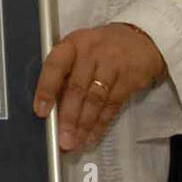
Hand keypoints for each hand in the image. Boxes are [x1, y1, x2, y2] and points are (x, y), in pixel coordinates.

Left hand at [33, 23, 165, 151]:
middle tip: (62, 139)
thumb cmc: (101, 48)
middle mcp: (91, 53)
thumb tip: (50, 106)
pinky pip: (112, 106)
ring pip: (95, 100)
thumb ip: (66, 71)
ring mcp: (112, 65)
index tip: (40, 111)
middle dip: (68, 117)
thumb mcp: (80, 49)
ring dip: (84, 125)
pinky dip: (101, 124)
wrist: (141, 39)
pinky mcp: (129, 79)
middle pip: (77, 88)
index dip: (46, 89)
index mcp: (72, 44)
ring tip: (75, 142)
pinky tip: (92, 136)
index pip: (54, 66)